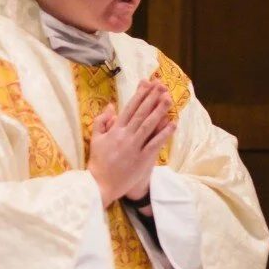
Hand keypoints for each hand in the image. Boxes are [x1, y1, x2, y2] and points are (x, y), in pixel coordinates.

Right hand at [88, 80, 174, 206]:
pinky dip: (164, 134)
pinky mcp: (141, 160)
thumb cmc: (98, 162)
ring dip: (159, 111)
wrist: (100, 185)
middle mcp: (125, 136)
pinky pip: (155, 144)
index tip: (148, 84)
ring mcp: (134, 147)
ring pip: (148, 125)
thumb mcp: (95, 139)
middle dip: (152, 98)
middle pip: (141, 113)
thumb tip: (111, 106)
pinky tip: (173, 124)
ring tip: (168, 99)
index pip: (129, 108)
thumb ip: (101, 121)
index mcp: (114, 130)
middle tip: (162, 85)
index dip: (140, 95)